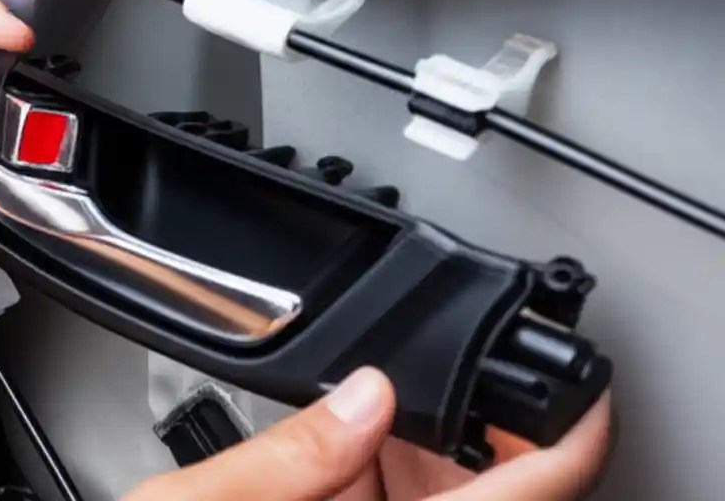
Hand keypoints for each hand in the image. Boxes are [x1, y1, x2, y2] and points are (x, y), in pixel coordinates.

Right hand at [124, 368, 611, 500]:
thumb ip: (284, 455)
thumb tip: (363, 392)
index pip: (532, 496)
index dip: (567, 436)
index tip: (577, 384)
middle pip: (490, 494)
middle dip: (461, 430)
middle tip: (411, 375)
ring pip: (444, 498)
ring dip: (414, 451)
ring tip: (355, 414)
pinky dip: (376, 473)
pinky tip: (334, 458)